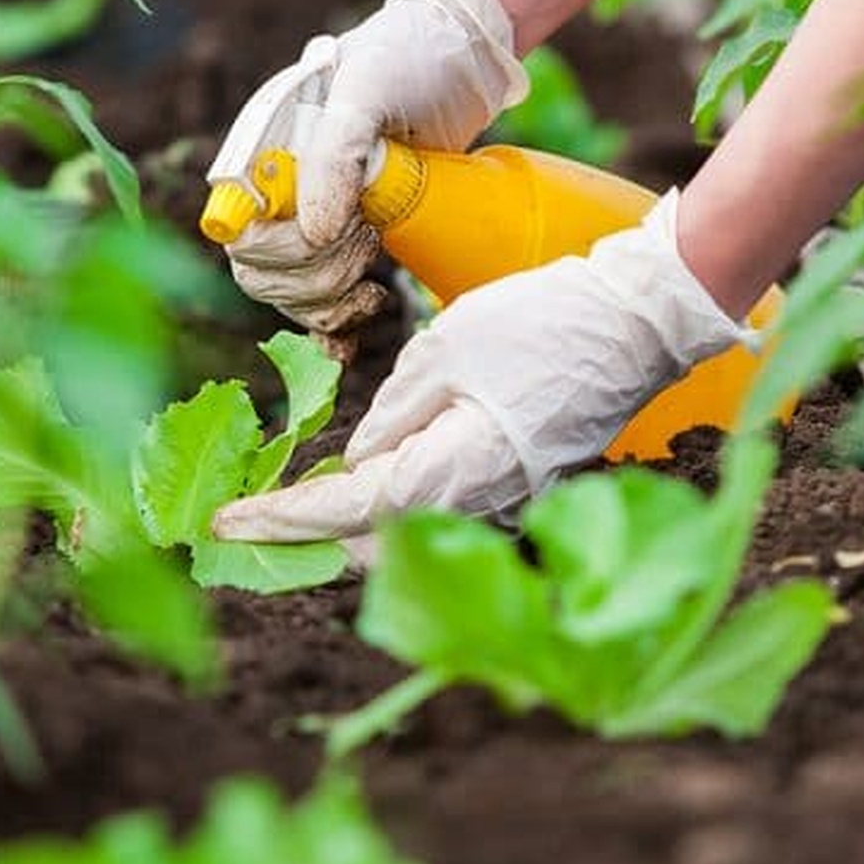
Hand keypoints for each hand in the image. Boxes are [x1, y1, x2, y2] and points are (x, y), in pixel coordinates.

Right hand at [208, 0, 527, 340]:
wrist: (460, 57)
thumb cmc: (408, 55)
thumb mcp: (367, 90)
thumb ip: (333, 155)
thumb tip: (313, 234)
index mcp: (263, 149)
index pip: (238, 228)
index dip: (278, 250)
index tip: (336, 234)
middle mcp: (279, 185)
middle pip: (262, 271)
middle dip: (315, 275)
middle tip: (368, 243)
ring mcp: (314, 213)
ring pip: (292, 292)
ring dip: (331, 297)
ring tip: (377, 259)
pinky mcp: (349, 235)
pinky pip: (321, 298)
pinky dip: (332, 325)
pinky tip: (350, 338)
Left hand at [211, 191, 750, 543]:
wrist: (639, 324)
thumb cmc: (541, 324)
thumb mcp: (444, 349)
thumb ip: (393, 412)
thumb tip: (363, 458)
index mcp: (453, 470)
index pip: (346, 509)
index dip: (281, 519)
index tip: (224, 524)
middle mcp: (481, 505)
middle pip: (376, 540)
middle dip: (314, 531)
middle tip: (259, 507)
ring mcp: (510, 502)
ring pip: (412, 528)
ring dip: (357, 517)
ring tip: (307, 489)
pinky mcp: (526, 486)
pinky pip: (449, 506)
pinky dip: (404, 498)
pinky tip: (380, 468)